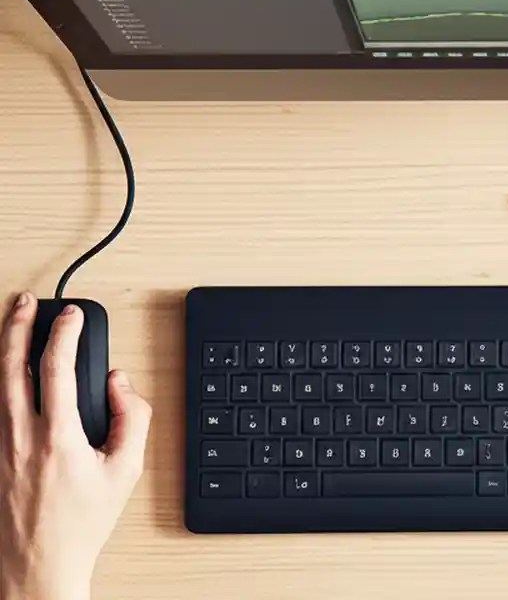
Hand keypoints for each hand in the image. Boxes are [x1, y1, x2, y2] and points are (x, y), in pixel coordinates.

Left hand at [0, 292, 151, 599]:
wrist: (39, 564)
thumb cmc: (82, 523)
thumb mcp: (126, 471)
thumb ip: (134, 418)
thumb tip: (119, 383)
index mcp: (57, 439)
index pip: (56, 370)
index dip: (65, 334)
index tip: (72, 316)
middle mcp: (18, 439)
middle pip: (9, 367)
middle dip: (18, 327)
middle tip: (27, 302)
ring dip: (3, 349)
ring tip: (12, 324)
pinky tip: (5, 371)